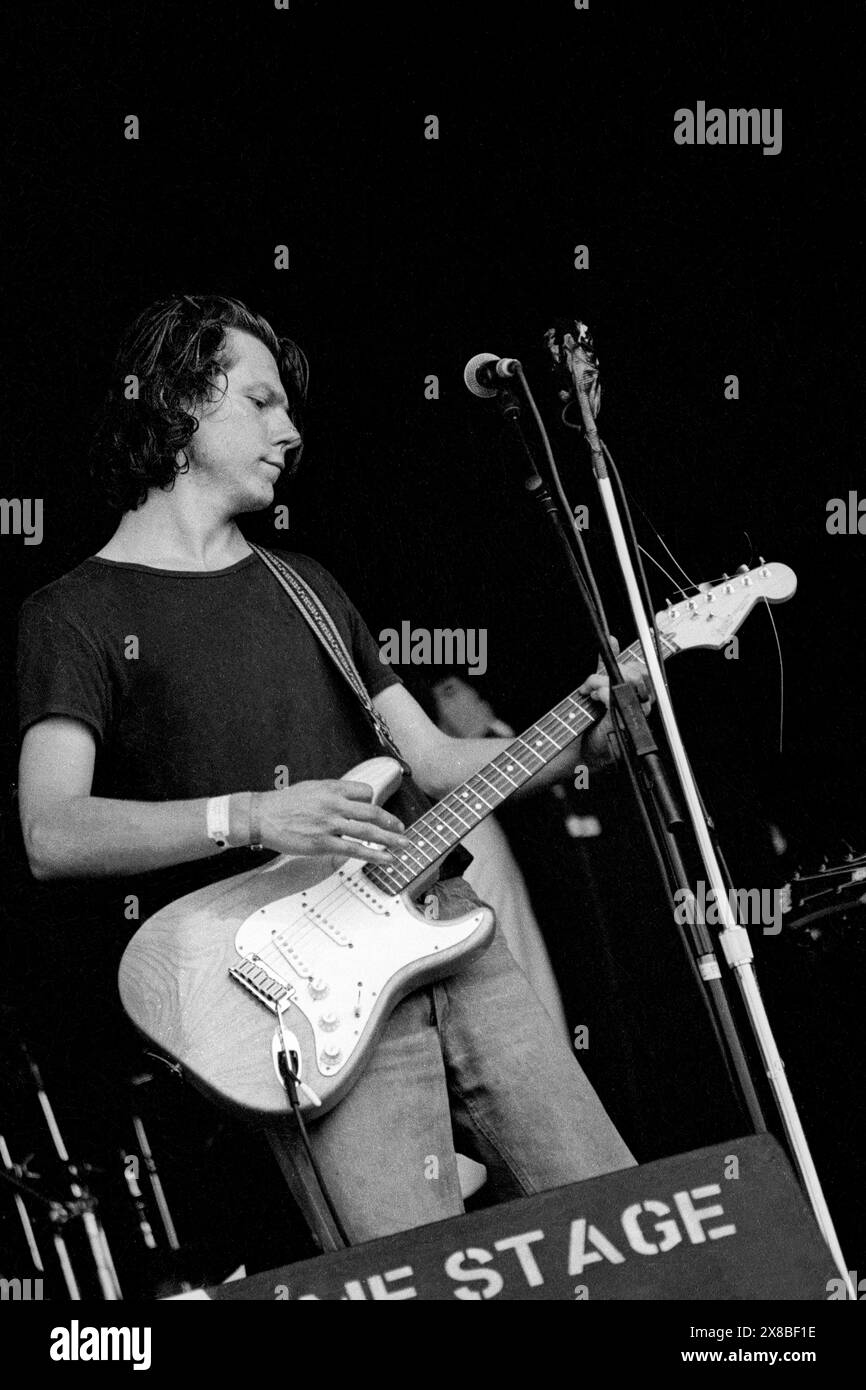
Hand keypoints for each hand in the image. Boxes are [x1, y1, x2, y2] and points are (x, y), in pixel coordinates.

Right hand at [257, 780, 411, 863]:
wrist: (261, 816)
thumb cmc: (282, 804)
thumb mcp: (311, 788)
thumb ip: (331, 793)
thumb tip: (348, 800)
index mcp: (331, 788)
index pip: (365, 792)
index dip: (372, 802)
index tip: (378, 811)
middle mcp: (334, 804)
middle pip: (373, 812)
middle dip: (391, 822)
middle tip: (403, 829)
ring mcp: (330, 824)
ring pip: (368, 832)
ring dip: (390, 840)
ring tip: (404, 845)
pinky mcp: (323, 843)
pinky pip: (355, 850)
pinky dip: (374, 855)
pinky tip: (385, 860)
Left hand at [577, 638, 653, 763]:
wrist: (582, 749)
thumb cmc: (592, 722)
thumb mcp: (598, 686)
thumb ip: (606, 663)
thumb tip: (613, 639)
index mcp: (639, 696)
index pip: (642, 669)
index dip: (626, 663)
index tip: (606, 667)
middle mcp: (641, 705)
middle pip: (637, 672)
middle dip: (612, 670)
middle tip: (592, 683)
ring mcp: (633, 714)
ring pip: (627, 681)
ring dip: (602, 682)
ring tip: (591, 692)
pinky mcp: (622, 722)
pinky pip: (616, 695)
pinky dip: (601, 691)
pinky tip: (594, 698)